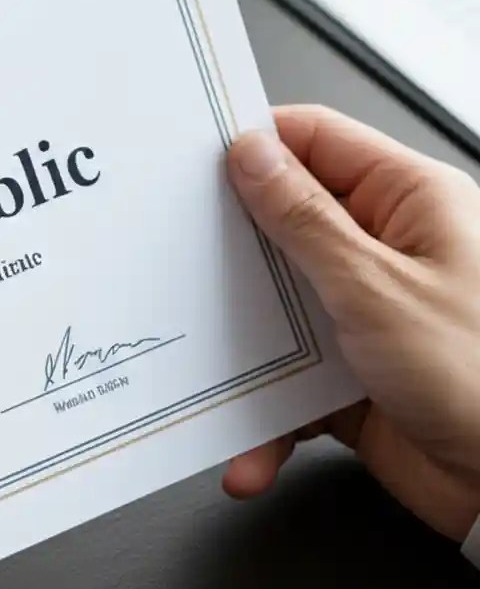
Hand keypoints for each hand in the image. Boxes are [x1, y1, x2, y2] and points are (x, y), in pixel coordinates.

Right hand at [221, 105, 479, 541]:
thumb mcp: (375, 288)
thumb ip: (303, 220)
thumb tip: (253, 156)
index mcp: (410, 203)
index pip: (317, 142)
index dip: (255, 146)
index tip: (191, 166)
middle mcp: (386, 251)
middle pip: (283, 225)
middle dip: (230, 255)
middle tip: (179, 264)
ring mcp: (364, 314)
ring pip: (275, 309)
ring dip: (239, 351)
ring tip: (207, 372)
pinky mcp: (348, 377)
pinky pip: (284, 380)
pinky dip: (262, 415)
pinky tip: (252, 446)